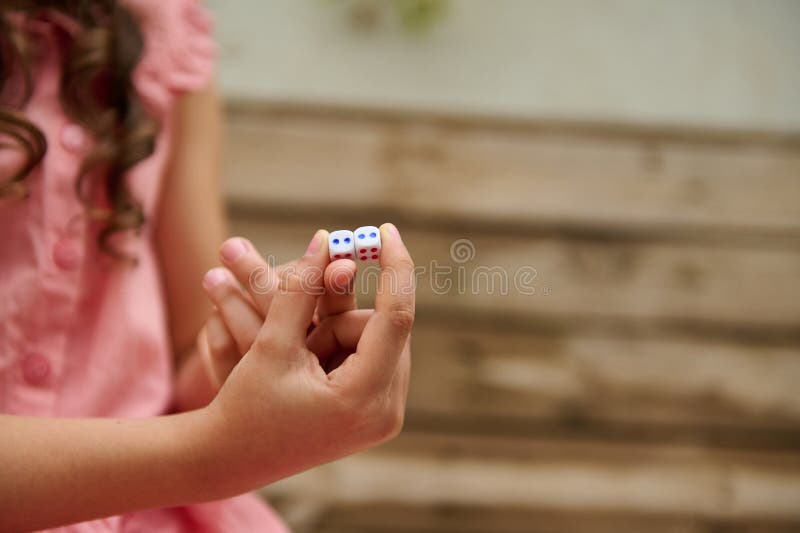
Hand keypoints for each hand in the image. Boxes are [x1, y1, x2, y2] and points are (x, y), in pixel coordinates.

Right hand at [199, 224, 413, 494]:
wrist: (230, 460)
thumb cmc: (244, 406)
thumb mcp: (271, 343)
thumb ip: (301, 289)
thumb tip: (326, 238)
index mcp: (363, 398)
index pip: (396, 317)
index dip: (394, 267)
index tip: (387, 230)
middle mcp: (386, 412)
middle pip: (381, 328)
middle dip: (340, 315)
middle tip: (300, 334)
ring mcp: (385, 417)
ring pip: (376, 340)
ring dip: (338, 332)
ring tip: (299, 360)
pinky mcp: (377, 415)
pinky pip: (372, 358)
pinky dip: (343, 347)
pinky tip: (311, 365)